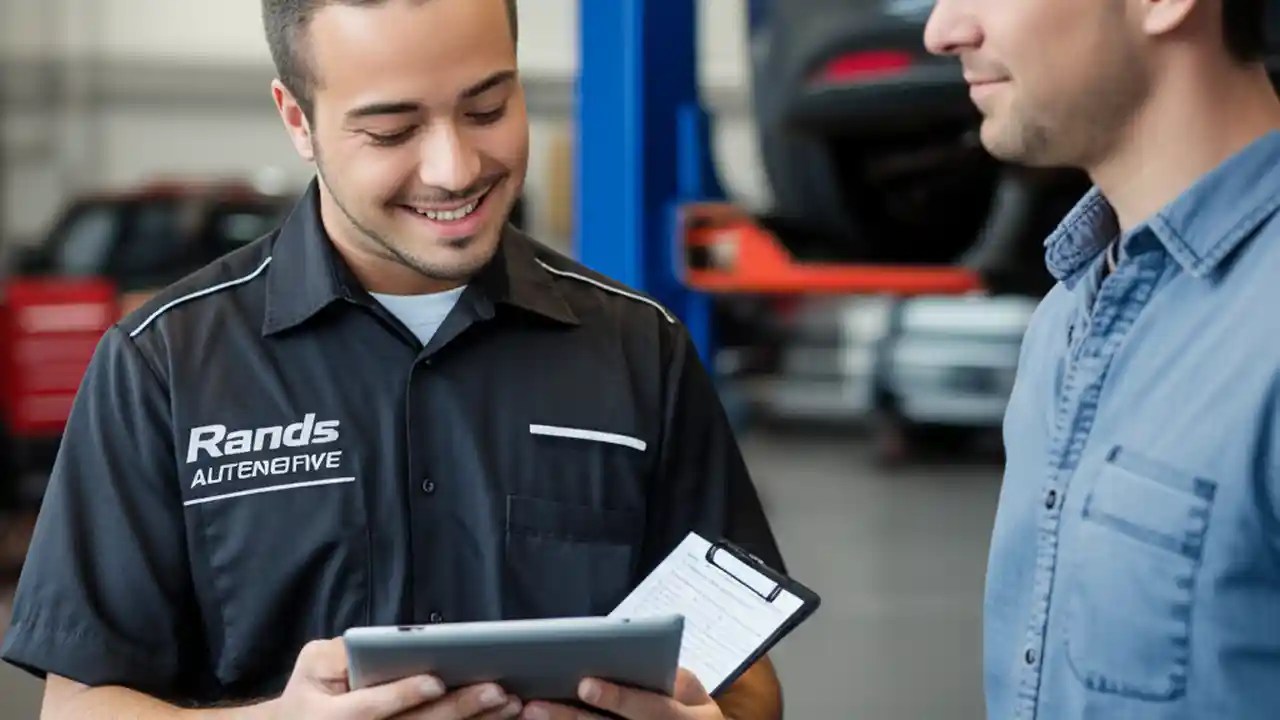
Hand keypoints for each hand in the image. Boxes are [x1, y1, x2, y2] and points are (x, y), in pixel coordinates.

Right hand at [264, 638, 524, 719]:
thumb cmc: (312, 693)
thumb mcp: (312, 666)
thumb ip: (341, 654)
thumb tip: (385, 644)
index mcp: (335, 718)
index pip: (371, 709)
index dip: (403, 695)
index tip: (436, 682)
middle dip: (458, 709)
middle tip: (497, 690)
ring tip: (510, 703)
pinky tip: (501, 717)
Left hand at [519, 669, 721, 719]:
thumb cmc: (690, 707)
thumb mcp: (691, 690)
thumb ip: (662, 674)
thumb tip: (618, 653)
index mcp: (682, 718)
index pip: (648, 708)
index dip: (616, 698)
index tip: (584, 684)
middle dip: (570, 717)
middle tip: (535, 705)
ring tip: (529, 711)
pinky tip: (543, 717)